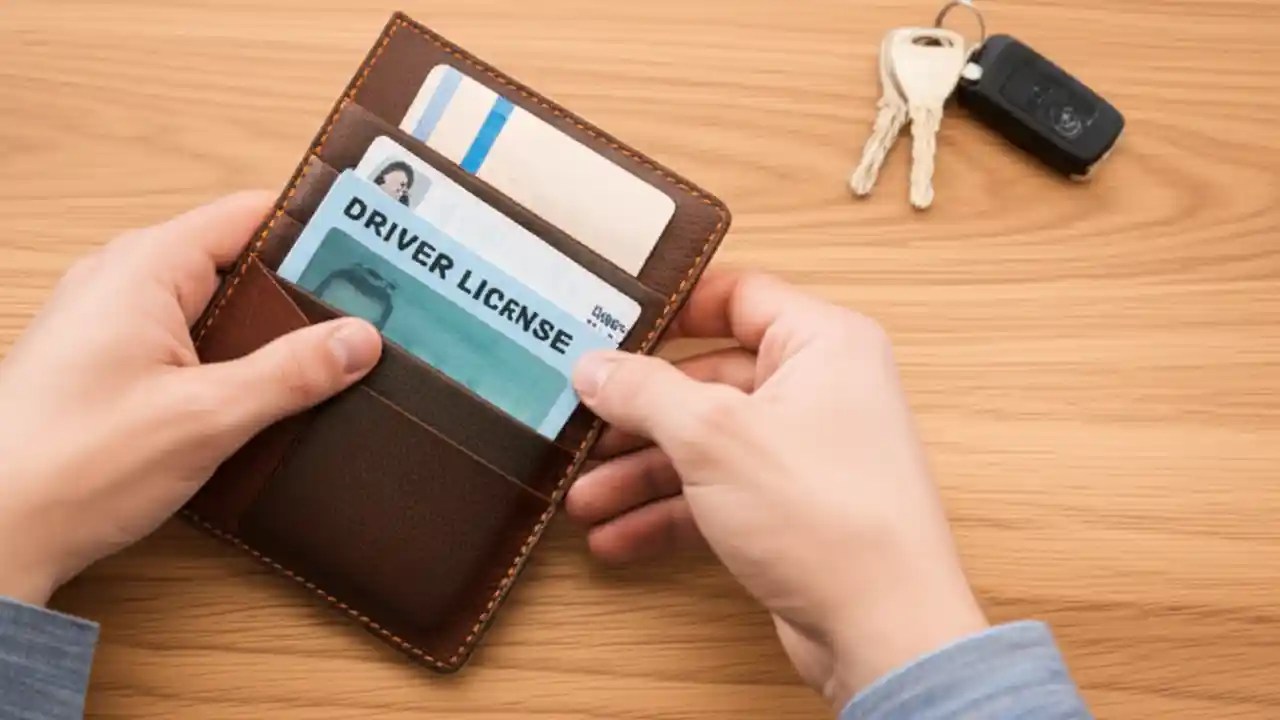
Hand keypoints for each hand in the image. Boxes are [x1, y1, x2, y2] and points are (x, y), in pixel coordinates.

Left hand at [0, 192, 382, 606]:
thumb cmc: (72, 464)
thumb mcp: (206, 416)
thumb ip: (290, 373)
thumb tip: (358, 340)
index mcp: (144, 268)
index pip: (248, 216)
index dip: (315, 228)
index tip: (376, 248)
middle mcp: (125, 283)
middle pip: (238, 263)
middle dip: (305, 290)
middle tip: (374, 312)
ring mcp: (114, 326)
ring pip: (217, 310)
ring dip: (273, 336)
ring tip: (340, 356)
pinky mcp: (112, 369)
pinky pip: (192, 346)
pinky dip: (237, 364)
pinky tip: (277, 397)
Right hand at [566, 271, 986, 708]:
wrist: (882, 630)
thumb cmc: (826, 515)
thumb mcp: (714, 436)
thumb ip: (645, 392)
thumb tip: (596, 368)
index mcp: (822, 343)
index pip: (737, 296)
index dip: (672, 308)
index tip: (611, 326)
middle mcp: (820, 390)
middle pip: (708, 380)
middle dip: (637, 413)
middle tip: (578, 425)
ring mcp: (806, 453)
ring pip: (706, 445)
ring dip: (641, 473)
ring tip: (583, 498)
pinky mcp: (793, 510)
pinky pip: (717, 495)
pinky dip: (668, 513)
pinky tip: (616, 537)